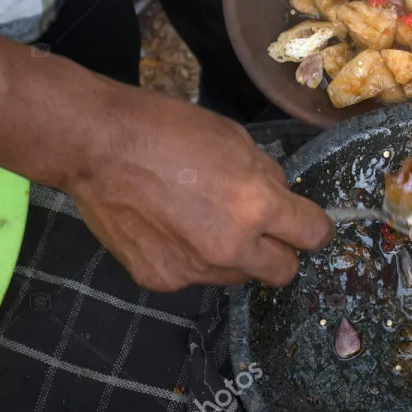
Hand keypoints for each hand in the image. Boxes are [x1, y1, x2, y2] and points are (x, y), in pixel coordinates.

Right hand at [66, 83, 333, 290]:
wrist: (97, 146)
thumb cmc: (166, 131)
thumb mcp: (234, 139)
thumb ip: (266, 177)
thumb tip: (283, 199)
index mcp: (257, 206)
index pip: (314, 235)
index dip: (315, 229)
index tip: (306, 225)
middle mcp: (232, 247)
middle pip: (284, 272)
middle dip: (280, 252)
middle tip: (260, 231)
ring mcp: (195, 270)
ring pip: (237, 277)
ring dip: (233, 256)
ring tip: (200, 220)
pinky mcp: (162, 280)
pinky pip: (194, 277)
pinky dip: (190, 259)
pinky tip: (168, 229)